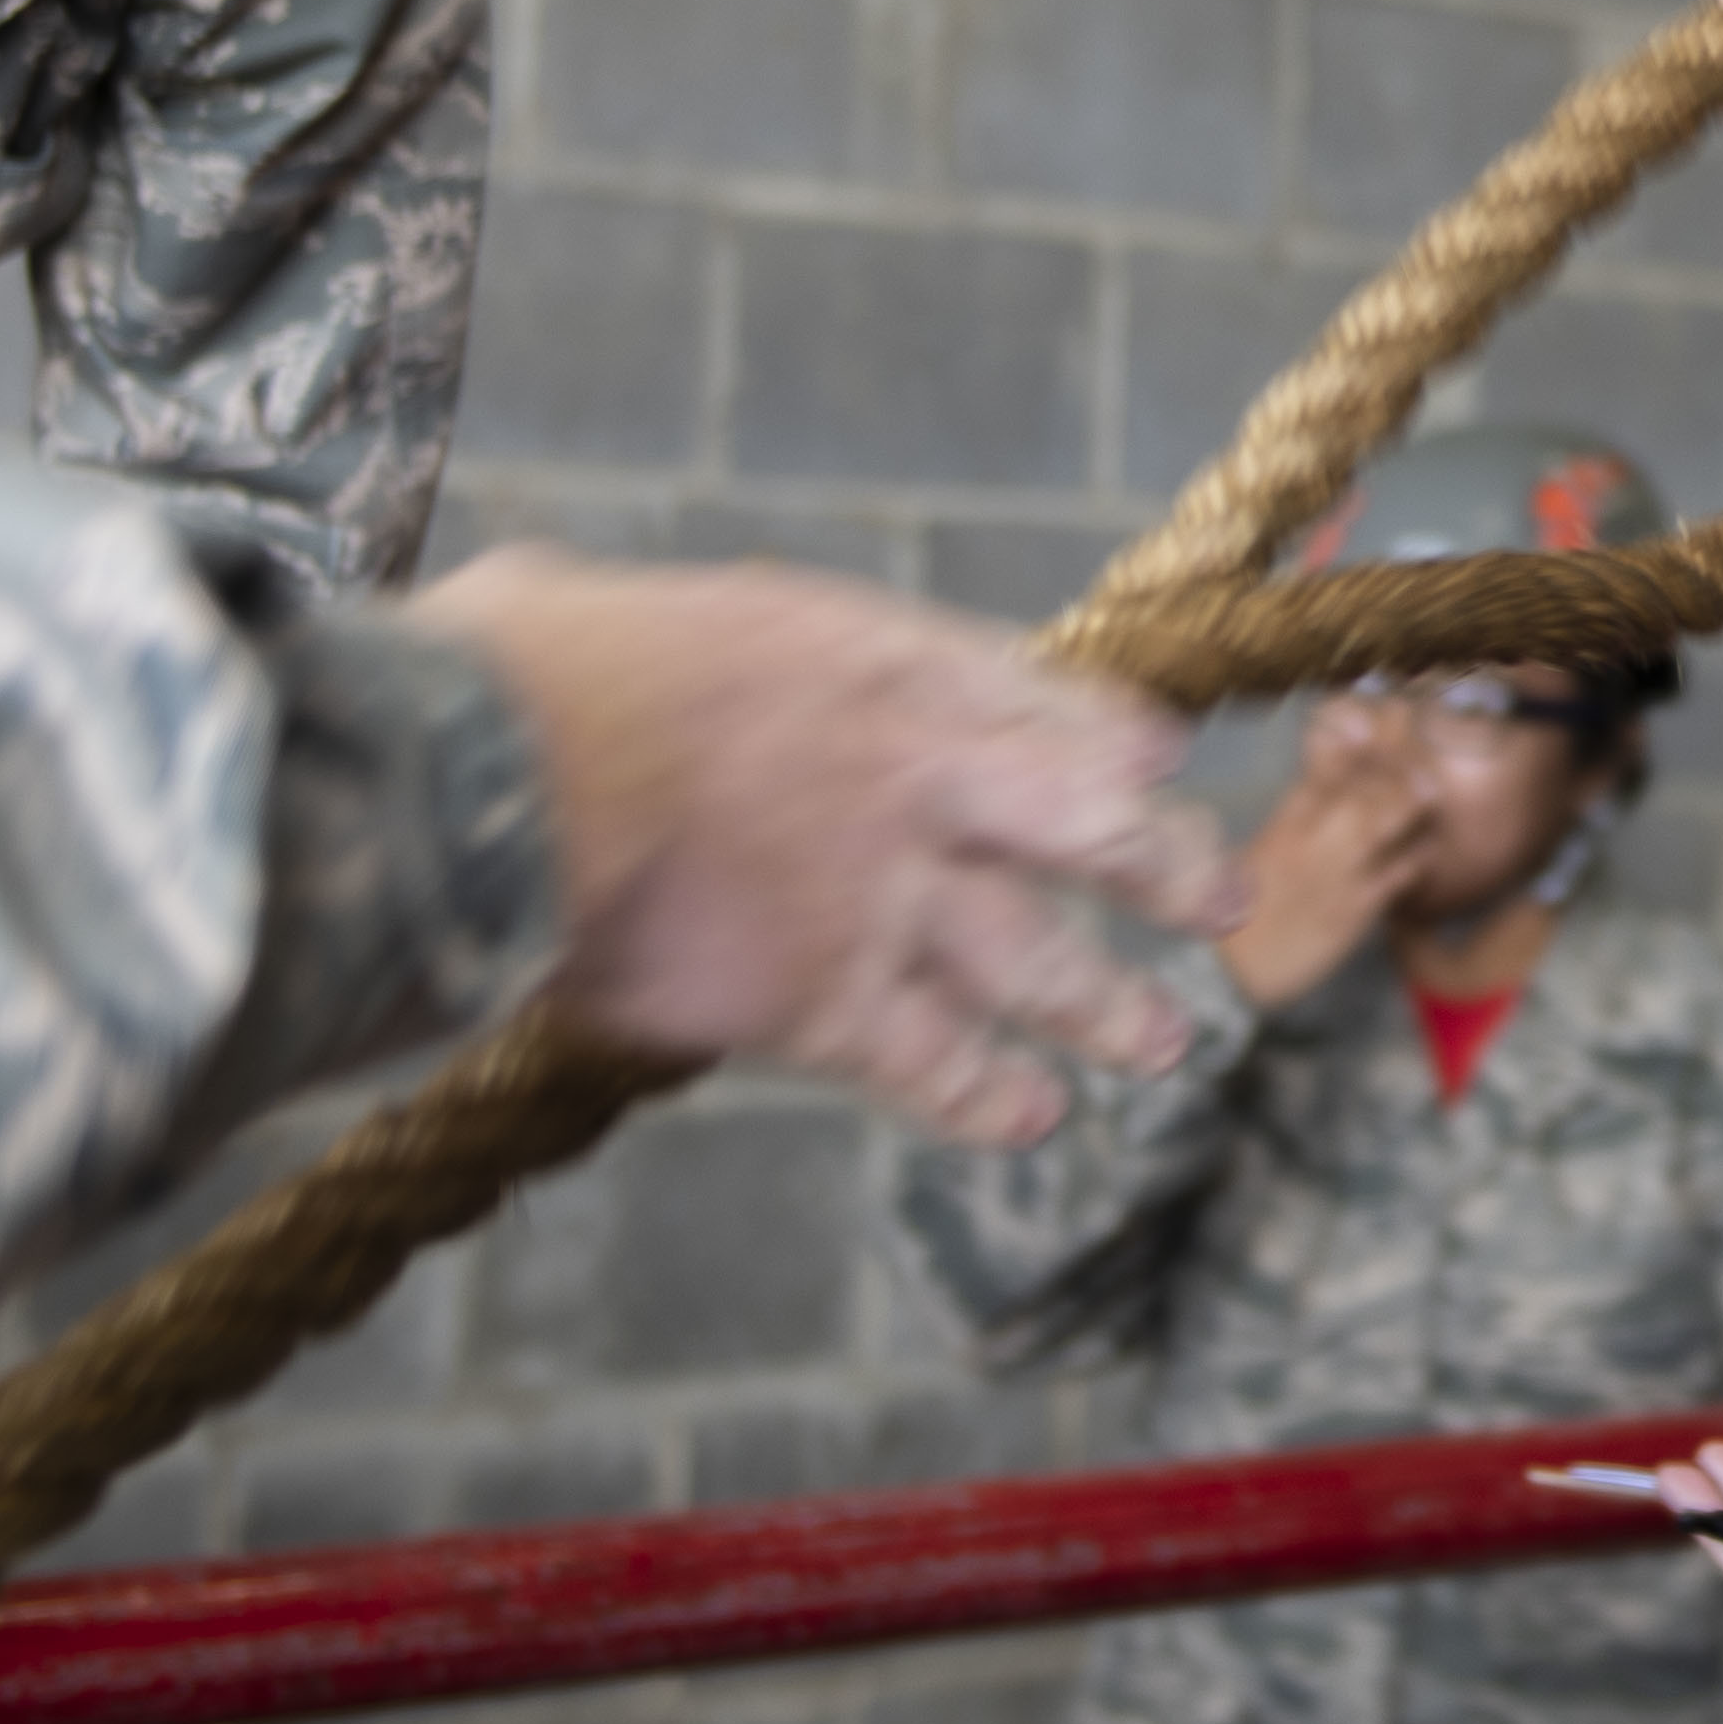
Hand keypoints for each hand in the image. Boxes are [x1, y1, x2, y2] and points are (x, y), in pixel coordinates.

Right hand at [420, 557, 1225, 1147]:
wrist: (497, 782)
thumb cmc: (523, 672)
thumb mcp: (612, 604)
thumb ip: (637, 637)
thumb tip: (545, 605)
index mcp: (871, 659)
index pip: (1037, 693)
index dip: (1105, 731)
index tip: (1154, 754)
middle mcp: (915, 774)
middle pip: (1090, 821)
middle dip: (1167, 864)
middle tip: (1225, 894)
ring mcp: (886, 894)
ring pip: (1042, 961)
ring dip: (1114, 1007)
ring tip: (1167, 1040)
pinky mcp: (828, 1003)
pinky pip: (939, 1066)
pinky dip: (993, 1100)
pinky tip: (1033, 1119)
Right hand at [1218, 711, 1435, 1012]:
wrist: (1226, 978)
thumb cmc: (1236, 915)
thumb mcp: (1253, 856)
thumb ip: (1291, 820)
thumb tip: (1320, 787)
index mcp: (1279, 827)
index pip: (1316, 770)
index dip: (1342, 735)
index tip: (1364, 711)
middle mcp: (1308, 843)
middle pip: (1354, 785)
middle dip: (1383, 750)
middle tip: (1406, 717)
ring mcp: (1334, 876)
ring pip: (1376, 824)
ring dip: (1404, 797)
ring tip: (1427, 782)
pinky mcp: (1353, 913)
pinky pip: (1392, 880)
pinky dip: (1414, 861)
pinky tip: (1429, 850)